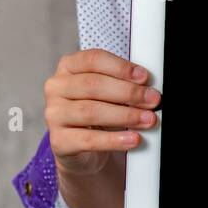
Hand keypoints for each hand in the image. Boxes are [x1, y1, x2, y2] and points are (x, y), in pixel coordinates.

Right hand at [44, 48, 160, 177]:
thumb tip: (149, 88)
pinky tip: (133, 139)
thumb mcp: (109, 91)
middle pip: (93, 85)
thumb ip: (123, 83)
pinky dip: (114, 140)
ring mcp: (54, 114)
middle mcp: (56, 87)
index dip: (121, 67)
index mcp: (69, 66)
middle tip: (153, 100)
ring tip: (148, 119)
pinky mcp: (58, 141)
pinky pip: (88, 140)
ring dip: (125, 115)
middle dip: (128, 92)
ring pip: (91, 111)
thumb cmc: (99, 111)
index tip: (144, 77)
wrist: (83, 149)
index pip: (93, 59)